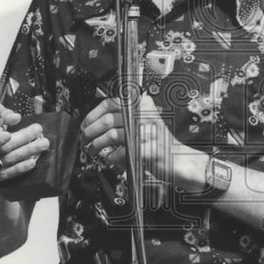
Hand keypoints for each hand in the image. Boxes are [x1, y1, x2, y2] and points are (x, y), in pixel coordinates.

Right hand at [0, 99, 49, 188]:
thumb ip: (2, 116)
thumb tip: (15, 117)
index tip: (9, 134)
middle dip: (21, 138)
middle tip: (37, 131)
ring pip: (5, 160)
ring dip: (26, 152)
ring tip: (41, 144)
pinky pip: (4, 174)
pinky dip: (19, 168)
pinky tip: (31, 162)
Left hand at [81, 94, 204, 189]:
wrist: (179, 160)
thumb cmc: (158, 143)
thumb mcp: (142, 124)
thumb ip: (123, 119)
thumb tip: (94, 120)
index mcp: (142, 106)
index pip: (111, 103)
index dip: (93, 114)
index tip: (85, 124)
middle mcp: (145, 116)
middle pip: (108, 120)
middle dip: (91, 132)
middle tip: (85, 140)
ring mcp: (147, 132)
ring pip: (112, 136)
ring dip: (97, 145)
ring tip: (93, 151)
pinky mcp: (148, 150)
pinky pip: (121, 152)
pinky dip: (111, 157)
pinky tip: (109, 159)